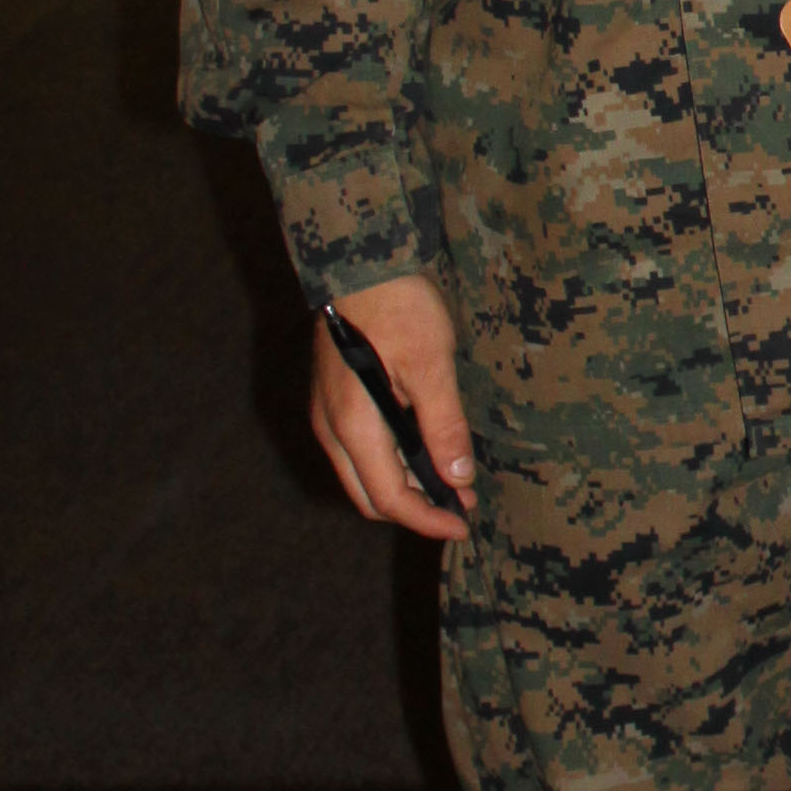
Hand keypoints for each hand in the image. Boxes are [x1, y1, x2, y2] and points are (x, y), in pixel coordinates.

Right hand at [309, 275, 475, 543]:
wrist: (361, 265)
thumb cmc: (398, 309)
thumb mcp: (431, 367)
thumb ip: (443, 426)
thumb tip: (457, 478)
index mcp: (355, 427)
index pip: (388, 498)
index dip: (427, 520)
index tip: (463, 525)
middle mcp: (332, 430)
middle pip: (369, 496)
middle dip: (415, 509)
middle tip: (461, 503)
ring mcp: (328, 416)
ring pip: (362, 476)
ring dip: (404, 487)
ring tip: (451, 478)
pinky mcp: (334, 402)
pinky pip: (358, 453)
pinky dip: (391, 464)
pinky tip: (424, 450)